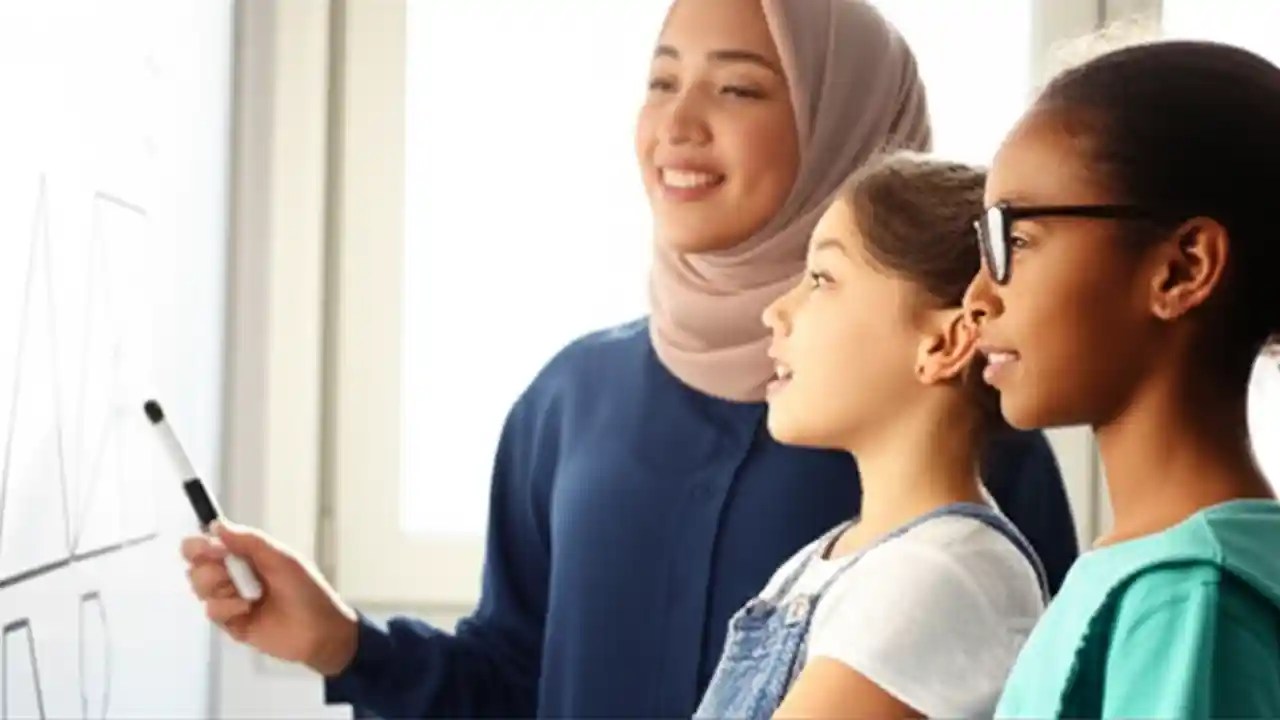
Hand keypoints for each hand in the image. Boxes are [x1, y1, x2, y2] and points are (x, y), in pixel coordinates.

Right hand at [180, 521, 359, 675]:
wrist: (318, 630)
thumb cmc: (306, 590)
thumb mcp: (281, 559)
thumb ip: (250, 541)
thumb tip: (216, 525)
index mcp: (245, 556)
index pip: (208, 545)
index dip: (199, 544)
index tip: (206, 547)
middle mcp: (233, 576)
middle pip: (196, 565)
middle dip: (208, 567)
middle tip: (227, 572)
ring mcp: (230, 600)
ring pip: (199, 587)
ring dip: (219, 587)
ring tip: (247, 594)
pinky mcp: (230, 623)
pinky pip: (212, 610)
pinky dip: (227, 607)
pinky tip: (248, 608)